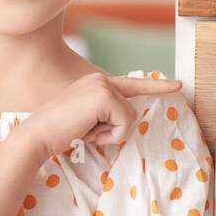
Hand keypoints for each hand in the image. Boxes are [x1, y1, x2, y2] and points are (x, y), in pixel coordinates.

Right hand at [24, 70, 182, 160]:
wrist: (37, 135)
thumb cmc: (59, 133)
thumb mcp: (88, 122)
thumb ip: (106, 116)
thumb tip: (128, 122)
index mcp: (96, 84)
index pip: (131, 85)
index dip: (156, 86)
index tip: (177, 85)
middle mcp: (100, 79)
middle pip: (130, 110)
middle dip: (113, 130)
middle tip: (86, 132)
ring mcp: (102, 85)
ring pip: (129, 117)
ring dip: (110, 133)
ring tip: (85, 131)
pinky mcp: (103, 96)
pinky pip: (124, 123)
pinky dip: (110, 135)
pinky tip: (88, 132)